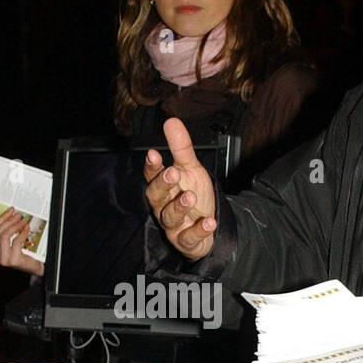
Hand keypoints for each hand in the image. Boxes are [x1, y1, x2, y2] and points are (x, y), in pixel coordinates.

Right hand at [0, 208, 43, 274]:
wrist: (31, 266)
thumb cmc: (20, 254)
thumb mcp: (9, 242)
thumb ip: (5, 231)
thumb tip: (9, 215)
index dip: (2, 218)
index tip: (10, 211)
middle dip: (8, 220)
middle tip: (17, 215)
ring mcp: (3, 259)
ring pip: (5, 236)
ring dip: (15, 225)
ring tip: (22, 221)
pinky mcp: (13, 261)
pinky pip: (16, 242)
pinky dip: (22, 232)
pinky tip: (26, 228)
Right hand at [144, 117, 216, 259]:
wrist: (210, 225)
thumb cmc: (195, 195)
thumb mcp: (191, 169)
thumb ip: (181, 148)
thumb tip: (171, 121)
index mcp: (163, 187)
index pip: (152, 176)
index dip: (152, 167)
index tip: (153, 154)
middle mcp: (164, 206)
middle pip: (156, 196)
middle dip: (163, 185)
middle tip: (173, 173)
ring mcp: (174, 226)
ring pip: (170, 217)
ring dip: (179, 207)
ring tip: (191, 196)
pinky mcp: (186, 242)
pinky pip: (189, 238)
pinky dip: (199, 231)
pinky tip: (209, 222)